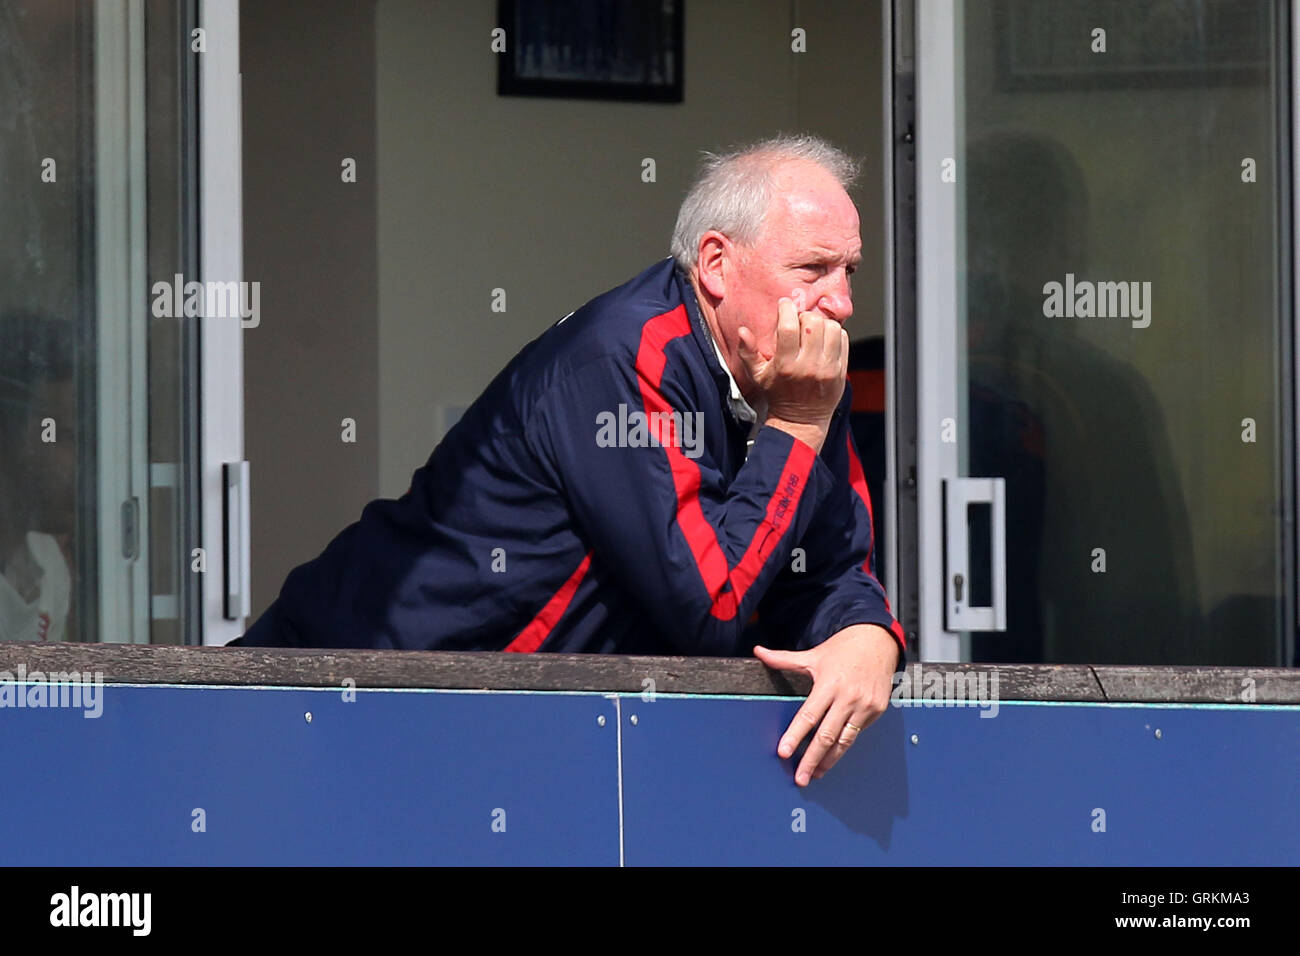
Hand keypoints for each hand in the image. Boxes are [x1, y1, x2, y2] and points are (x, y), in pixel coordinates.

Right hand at [736, 298, 847, 452]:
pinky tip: (824, 339)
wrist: (801, 420)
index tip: (784, 305)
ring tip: (813, 330)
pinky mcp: (841, 371)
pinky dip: (835, 333)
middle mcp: (808, 366)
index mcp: (785, 365)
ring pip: (831, 328)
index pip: (788, 327)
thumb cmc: (777, 394)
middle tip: (799, 322)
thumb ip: (747, 352)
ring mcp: (827, 368)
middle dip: (804, 316)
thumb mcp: (757, 376)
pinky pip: (843, 339)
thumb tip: (742, 331)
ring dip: (821, 324)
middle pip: (812, 323)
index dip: (786, 309)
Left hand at [753, 623, 898, 785]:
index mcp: (829, 683)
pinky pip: (857, 733)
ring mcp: (865, 706)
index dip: (795, 735)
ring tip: (816, 773)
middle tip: (800, 777)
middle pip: (826, 736)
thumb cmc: (842, 649)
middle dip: (811, 759)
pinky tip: (833, 756)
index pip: (808, 715)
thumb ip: (784, 659)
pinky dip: (844, 746)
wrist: (877, 641)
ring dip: (829, 761)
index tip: (784, 752)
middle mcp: (848, 697)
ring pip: (844, 741)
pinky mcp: (876, 711)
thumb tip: (758, 652)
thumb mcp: (813, 654)